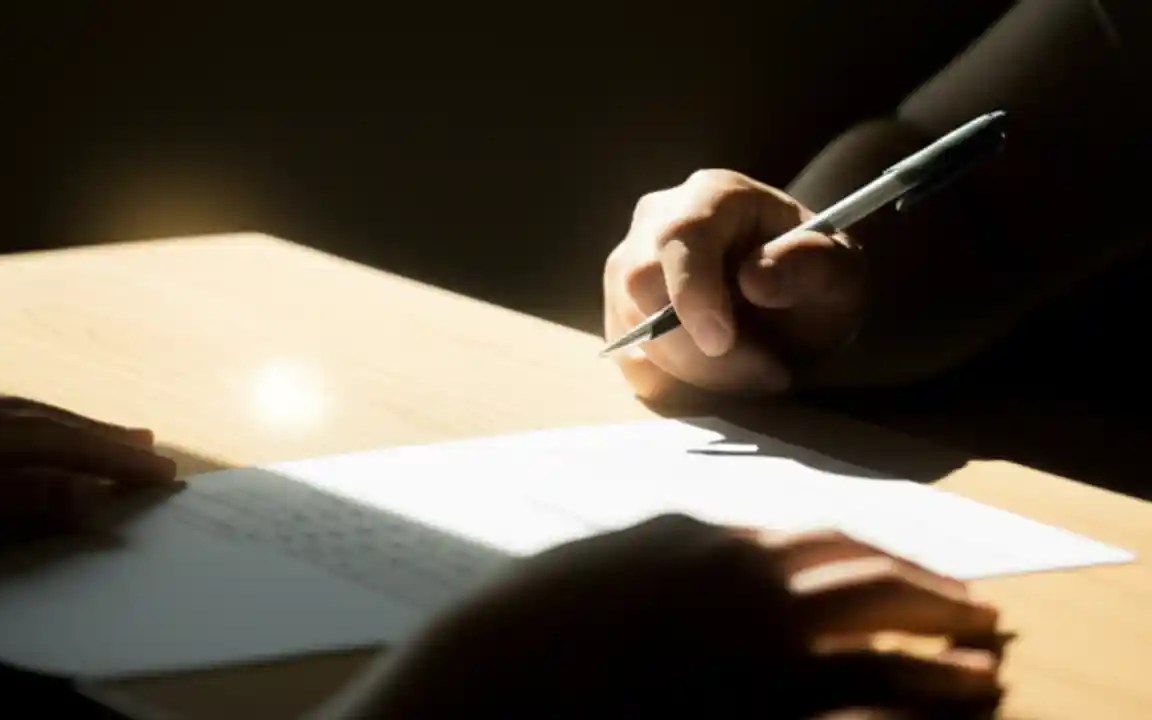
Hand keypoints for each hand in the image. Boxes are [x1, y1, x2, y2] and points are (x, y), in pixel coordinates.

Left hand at [0, 390, 177, 553]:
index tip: (166, 477)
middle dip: (107, 438)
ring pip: (31, 413)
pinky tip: (30, 427)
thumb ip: (21, 498)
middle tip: (153, 449)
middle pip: (58, 422)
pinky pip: (4, 412)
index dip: (120, 462)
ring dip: (77, 424)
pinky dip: (38, 420)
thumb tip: (94, 495)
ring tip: (111, 431)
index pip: (74, 447)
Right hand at [326, 515, 1004, 718]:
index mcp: (709, 539)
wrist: (493, 679)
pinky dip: (907, 717)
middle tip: (982, 618)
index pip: (827, 540)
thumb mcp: (599, 560)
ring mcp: (755, 651)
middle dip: (935, 598)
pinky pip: (857, 712)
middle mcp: (747, 584)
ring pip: (882, 647)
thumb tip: (704, 541)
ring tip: (986, 674)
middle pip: (871, 582)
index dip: (886, 559)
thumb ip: (663, 546)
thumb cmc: (530, 623)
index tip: (919, 576)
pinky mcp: (758, 712)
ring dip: (945, 662)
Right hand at [604, 170, 867, 399]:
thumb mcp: (840, 273)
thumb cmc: (814, 279)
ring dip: (695, 371)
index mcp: (711, 195)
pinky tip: (720, 379)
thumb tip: (756, 278)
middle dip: (699, 348)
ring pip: (631, 330)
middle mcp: (656, 221)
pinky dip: (675, 383)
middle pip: (642, 286)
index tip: (722, 343)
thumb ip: (813, 266)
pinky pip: (629, 358)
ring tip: (755, 374)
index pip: (680, 235)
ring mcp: (629, 266)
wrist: (794, 304)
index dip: (692, 291)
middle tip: (766, 374)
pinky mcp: (621, 312)